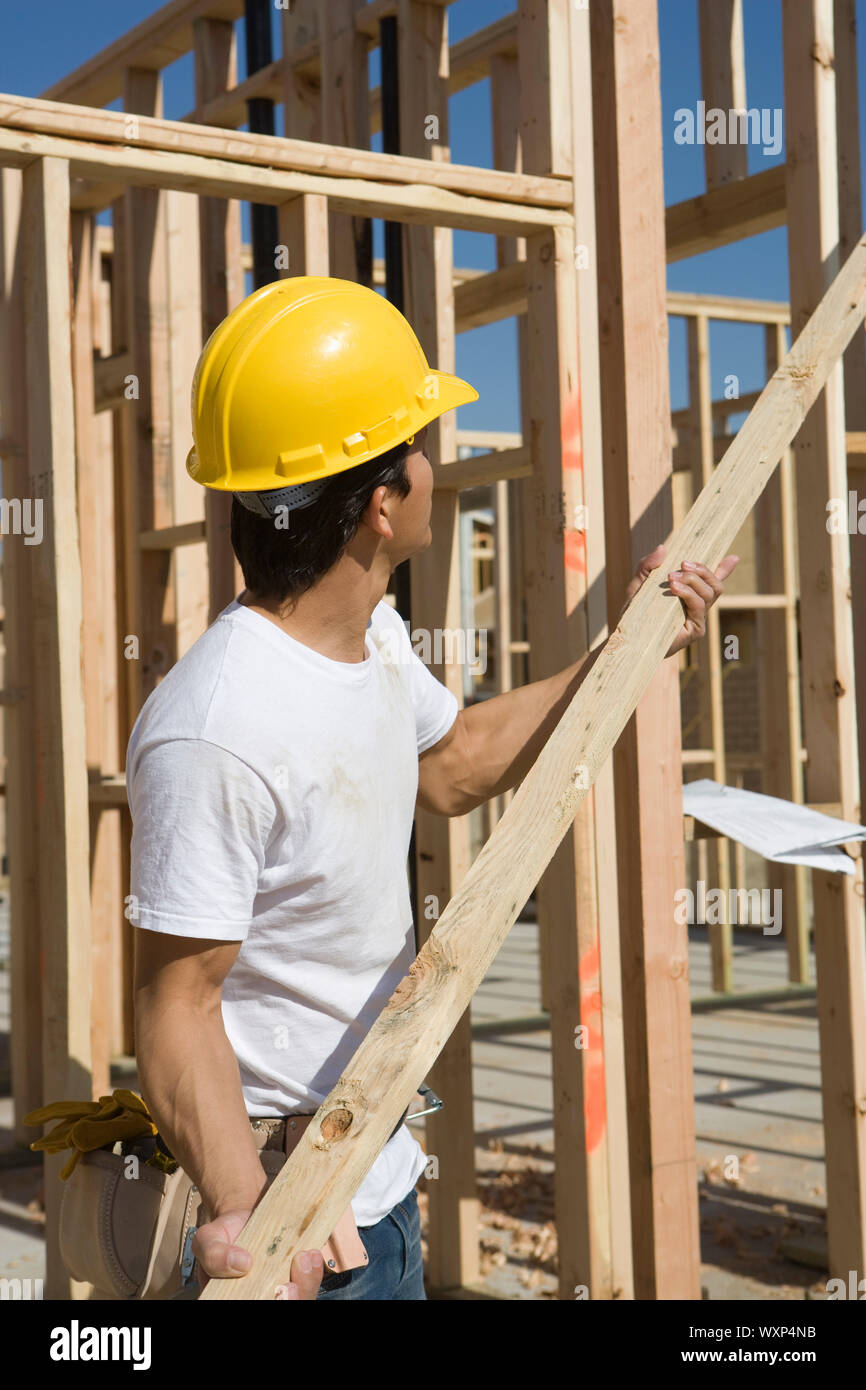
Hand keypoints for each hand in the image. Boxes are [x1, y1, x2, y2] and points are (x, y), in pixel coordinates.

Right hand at [192, 1208, 323, 1299]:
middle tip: (290, 1287)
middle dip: (288, 1302)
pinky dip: (313, 1274)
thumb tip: (241, 1263)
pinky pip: (309, 1286)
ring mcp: (278, 1291)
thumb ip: (213, 1255)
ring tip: (304, 1260)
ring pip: (298, 1300)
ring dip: (305, 1287)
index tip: (275, 1295)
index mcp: (231, 1298)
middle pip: (277, 1305)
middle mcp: (258, 1297)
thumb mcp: (208, 1239)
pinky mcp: (297, 1279)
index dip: (267, 1304)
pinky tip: (311, 1256)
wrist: (244, 1216)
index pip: (249, 1304)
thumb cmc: (224, 1235)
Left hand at [621, 544, 738, 657]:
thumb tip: (663, 548)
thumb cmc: (636, 611)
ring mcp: (698, 619)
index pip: (712, 581)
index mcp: (690, 594)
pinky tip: (675, 588)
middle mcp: (698, 606)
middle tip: (682, 564)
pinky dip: (689, 594)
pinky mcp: (695, 630)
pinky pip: (699, 606)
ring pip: (710, 593)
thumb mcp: (640, 583)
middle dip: (702, 570)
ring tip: (672, 578)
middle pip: (715, 584)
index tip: (734, 557)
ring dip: (693, 580)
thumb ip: (649, 565)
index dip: (725, 569)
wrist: (629, 637)